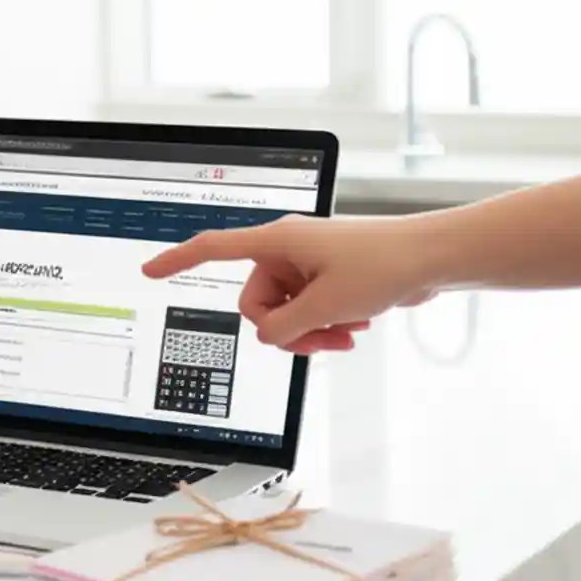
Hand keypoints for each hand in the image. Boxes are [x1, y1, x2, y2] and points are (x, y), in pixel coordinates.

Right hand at [141, 214, 438, 353]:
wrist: (431, 258)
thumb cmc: (384, 264)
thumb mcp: (324, 307)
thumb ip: (283, 328)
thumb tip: (268, 338)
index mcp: (276, 242)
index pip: (214, 248)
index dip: (177, 260)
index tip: (149, 272)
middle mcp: (286, 251)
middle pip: (256, 303)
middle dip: (287, 328)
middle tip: (323, 335)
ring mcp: (306, 265)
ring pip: (285, 314)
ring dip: (312, 331)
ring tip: (346, 331)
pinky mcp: (325, 278)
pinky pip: (307, 312)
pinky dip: (326, 325)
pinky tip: (354, 326)